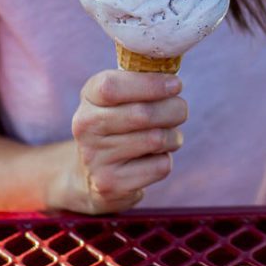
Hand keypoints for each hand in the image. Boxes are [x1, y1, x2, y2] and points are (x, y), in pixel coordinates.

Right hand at [54, 70, 187, 213]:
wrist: (90, 177)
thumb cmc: (119, 126)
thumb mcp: (120, 99)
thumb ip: (142, 82)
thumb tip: (173, 80)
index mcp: (89, 98)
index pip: (112, 86)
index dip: (150, 84)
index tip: (175, 85)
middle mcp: (86, 128)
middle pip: (143, 114)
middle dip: (174, 110)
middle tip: (179, 111)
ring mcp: (96, 158)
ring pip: (156, 139)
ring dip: (173, 136)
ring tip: (166, 137)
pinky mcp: (110, 185)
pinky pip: (160, 166)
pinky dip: (165, 160)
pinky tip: (152, 159)